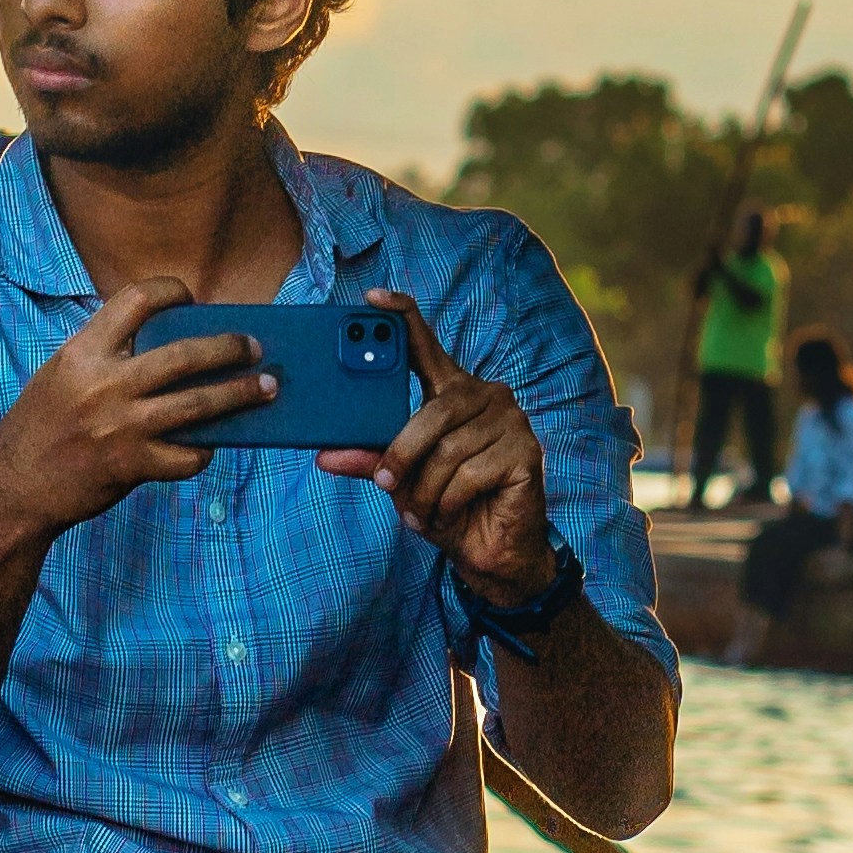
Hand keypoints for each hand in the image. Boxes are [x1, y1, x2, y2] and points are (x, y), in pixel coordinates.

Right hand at [0, 284, 276, 539]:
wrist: (11, 489)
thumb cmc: (37, 429)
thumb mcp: (60, 376)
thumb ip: (104, 358)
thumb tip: (164, 346)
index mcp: (82, 352)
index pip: (135, 299)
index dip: (171, 291)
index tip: (191, 297)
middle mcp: (103, 384)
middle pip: (184, 353)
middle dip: (229, 347)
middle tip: (255, 346)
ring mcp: (120, 426)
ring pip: (198, 403)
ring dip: (240, 394)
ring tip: (267, 389)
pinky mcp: (131, 465)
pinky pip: (186, 455)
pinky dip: (204, 450)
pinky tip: (212, 446)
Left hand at [323, 297, 566, 622]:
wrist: (490, 553)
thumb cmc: (447, 506)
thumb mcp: (401, 481)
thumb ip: (370, 460)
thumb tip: (325, 454)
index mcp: (452, 392)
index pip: (426, 346)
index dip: (402, 317)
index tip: (373, 298)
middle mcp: (486, 396)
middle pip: (432, 412)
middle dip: (404, 452)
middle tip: (387, 483)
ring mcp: (511, 421)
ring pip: (448, 450)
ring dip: (428, 490)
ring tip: (426, 511)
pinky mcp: (526, 452)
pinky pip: (471, 474)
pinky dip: (451, 502)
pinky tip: (452, 513)